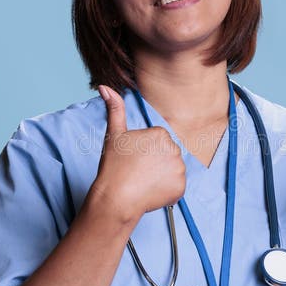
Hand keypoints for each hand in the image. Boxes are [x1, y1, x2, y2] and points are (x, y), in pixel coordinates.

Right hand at [90, 85, 185, 223]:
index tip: (134, 159)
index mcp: (161, 134)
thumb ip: (114, 109)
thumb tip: (104, 86)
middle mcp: (175, 149)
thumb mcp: (114, 134)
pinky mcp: (181, 188)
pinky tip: (151, 191)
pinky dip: (166, 191)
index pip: (158, 142)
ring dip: (161, 177)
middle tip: (138, 172)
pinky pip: (176, 187)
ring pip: (172, 171)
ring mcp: (179, 169)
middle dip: (155, 163)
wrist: (116, 198)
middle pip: (167, 155)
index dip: (145, 152)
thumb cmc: (114, 166)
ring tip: (144, 181)